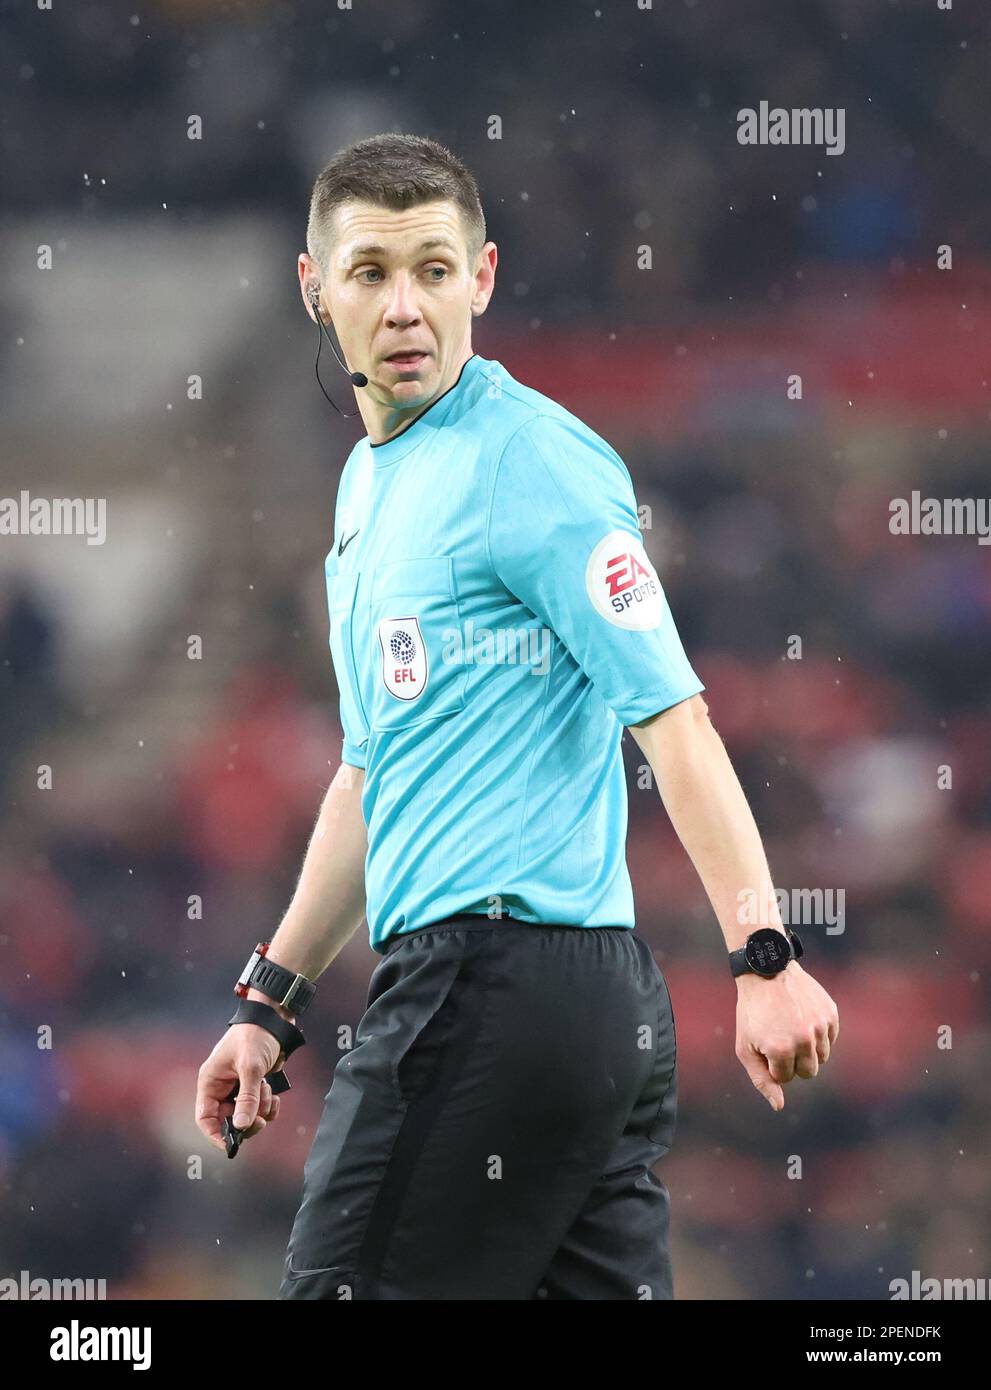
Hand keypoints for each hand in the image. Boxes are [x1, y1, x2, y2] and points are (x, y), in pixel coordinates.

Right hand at [196, 1024, 283, 1152]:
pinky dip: (268, 1107)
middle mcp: (221, 1088)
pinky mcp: (254, 1088)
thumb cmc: (255, 1036)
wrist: (274, 1021)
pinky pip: (259, 1109)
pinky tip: (274, 1095)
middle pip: (228, 1120)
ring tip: (267, 1090)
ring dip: (260, 1110)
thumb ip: (247, 1098)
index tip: (230, 1145)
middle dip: (246, 1121)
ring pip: (247, 1116)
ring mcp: (238, 1089)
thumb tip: (242, 1126)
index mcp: (210, 1081)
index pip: (205, 1117)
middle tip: (260, 1120)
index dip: (214, 1134)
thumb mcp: (251, 1067)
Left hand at [735, 961, 838, 1110]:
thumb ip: (761, 1080)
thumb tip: (779, 1106)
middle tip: (779, 1037)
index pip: (785, 1078)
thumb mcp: (745, 1047)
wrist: (767, 971)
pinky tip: (802, 1017)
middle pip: (809, 1072)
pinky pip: (830, 1038)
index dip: (772, 1062)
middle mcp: (804, 1040)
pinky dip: (818, 1033)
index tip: (764, 1042)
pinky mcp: (831, 1014)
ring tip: (790, 1026)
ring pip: (822, 1057)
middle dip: (793, 1061)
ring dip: (807, 1048)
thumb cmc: (752, 1012)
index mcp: (781, 1050)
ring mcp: (820, 1026)